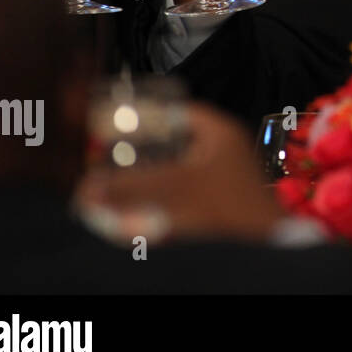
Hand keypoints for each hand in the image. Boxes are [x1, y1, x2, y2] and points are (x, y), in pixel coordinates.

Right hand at [76, 103, 286, 243]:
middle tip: (116, 157)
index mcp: (220, 132)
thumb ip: (131, 187)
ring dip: (153, 175)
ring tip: (124, 181)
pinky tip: (146, 206)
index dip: (149, 115)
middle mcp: (225, 148)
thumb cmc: (229, 207)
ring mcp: (225, 173)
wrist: (263, 240)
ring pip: (180, 167)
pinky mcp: (222, 197)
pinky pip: (188, 189)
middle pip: (176, 141)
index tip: (122, 123)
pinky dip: (167, 194)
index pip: (180, 111)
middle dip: (144, 150)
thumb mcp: (175, 190)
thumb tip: (87, 188)